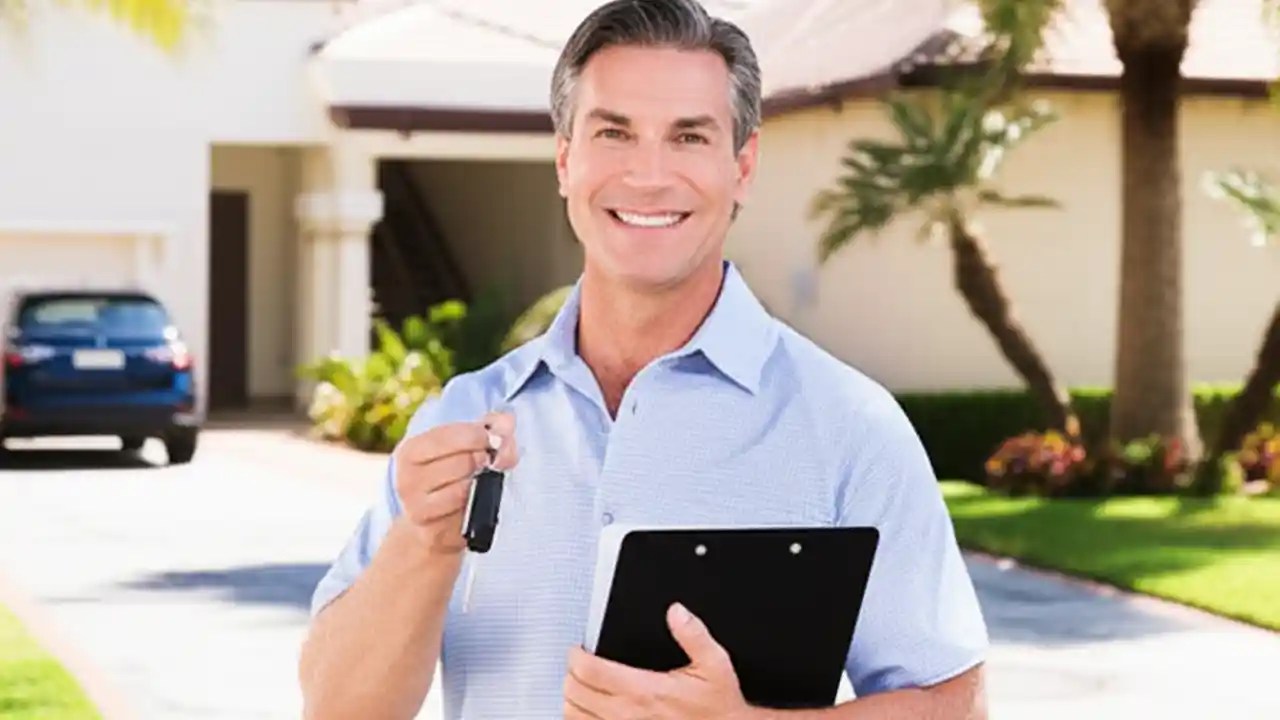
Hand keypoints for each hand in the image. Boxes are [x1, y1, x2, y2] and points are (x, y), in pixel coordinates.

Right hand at [392, 411, 517, 555]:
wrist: (435, 524)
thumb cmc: (453, 475)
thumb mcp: (466, 444)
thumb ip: (490, 426)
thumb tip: (508, 422)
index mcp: (411, 451)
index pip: (449, 435)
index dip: (479, 435)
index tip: (491, 441)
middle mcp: (407, 479)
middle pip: (463, 462)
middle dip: (485, 460)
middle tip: (489, 463)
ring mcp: (417, 508)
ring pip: (465, 488)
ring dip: (482, 484)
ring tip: (480, 482)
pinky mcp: (432, 532)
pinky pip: (467, 513)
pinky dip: (477, 506)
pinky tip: (474, 503)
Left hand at [564, 603, 752, 719]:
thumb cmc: (717, 706)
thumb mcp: (715, 665)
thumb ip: (694, 635)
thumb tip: (676, 611)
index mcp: (645, 691)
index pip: (590, 671)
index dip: (576, 656)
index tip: (578, 650)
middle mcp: (628, 714)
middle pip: (574, 692)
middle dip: (572, 674)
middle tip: (579, 665)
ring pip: (573, 716)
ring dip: (571, 700)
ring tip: (580, 687)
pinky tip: (588, 712)